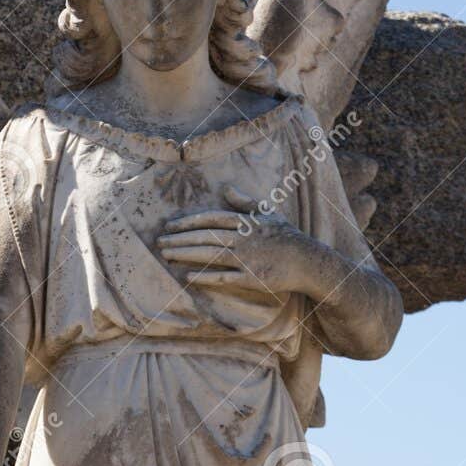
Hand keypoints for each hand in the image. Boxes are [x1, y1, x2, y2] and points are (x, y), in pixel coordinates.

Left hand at [156, 185, 313, 301]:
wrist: (306, 261)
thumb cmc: (286, 235)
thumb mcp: (267, 213)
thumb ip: (245, 201)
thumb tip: (226, 187)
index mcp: (245, 221)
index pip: (210, 219)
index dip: (188, 221)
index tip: (169, 225)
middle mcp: (243, 238)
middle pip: (205, 236)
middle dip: (179, 238)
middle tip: (159, 241)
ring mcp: (246, 258)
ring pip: (209, 254)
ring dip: (185, 254)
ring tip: (166, 254)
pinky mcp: (250, 278)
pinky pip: (223, 277)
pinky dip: (205, 276)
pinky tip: (187, 275)